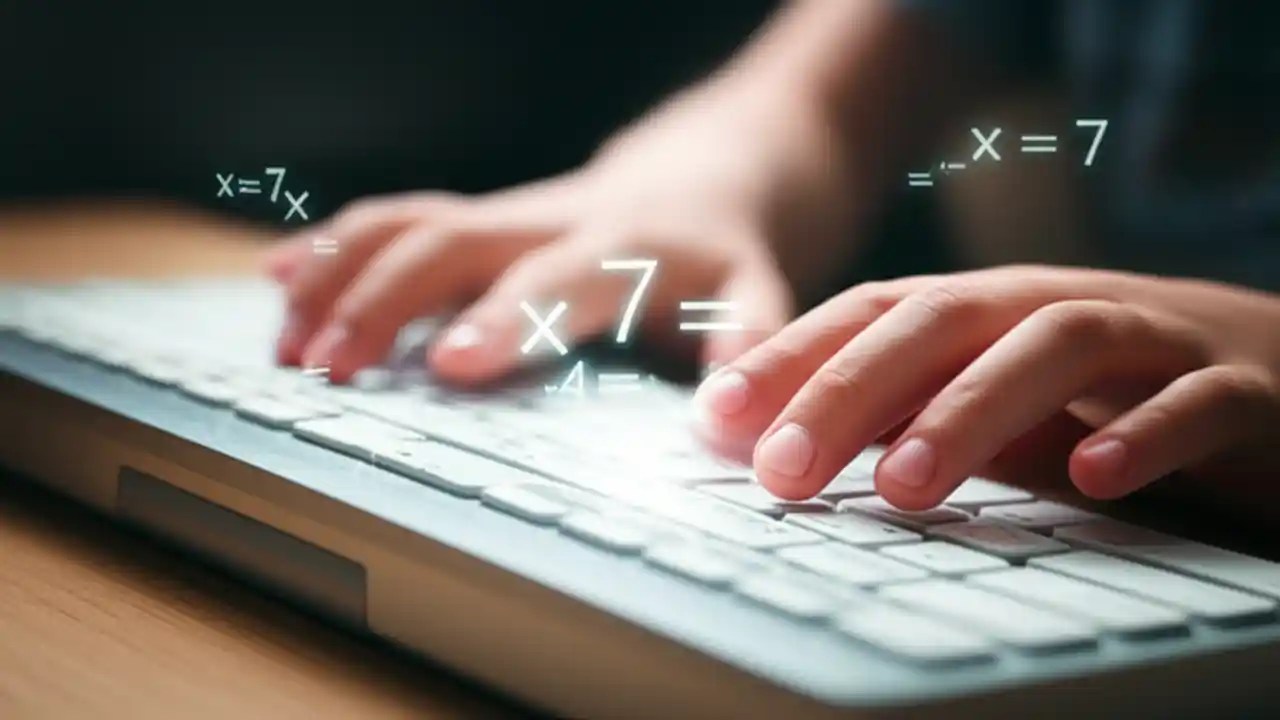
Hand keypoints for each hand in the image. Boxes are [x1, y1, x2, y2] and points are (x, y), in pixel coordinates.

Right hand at [264, 81, 853, 384]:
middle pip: (447, 243)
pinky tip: (276, 280)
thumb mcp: (758, 296)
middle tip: (325, 369)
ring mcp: (502, 215)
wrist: (706, 174)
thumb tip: (726, 426)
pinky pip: (391, 219)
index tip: (448, 365)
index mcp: (618, 247)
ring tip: (287, 348)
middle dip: (379, 301)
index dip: (502, 318)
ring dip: (337, 277)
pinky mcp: (476, 217)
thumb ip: (747, 351)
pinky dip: (329, 247)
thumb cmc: (724, 250)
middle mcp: (546, 222)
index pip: (551, 278)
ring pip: (403, 224)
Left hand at [693, 265, 1279, 509]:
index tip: (716, 424)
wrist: (1276, 367)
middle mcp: (1055, 307)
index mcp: (988, 309)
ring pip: (1057, 347)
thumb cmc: (1108, 392)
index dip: (791, 361)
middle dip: (852, 389)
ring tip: (902, 485)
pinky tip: (1094, 481)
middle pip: (943, 322)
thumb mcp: (993, 403)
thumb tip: (772, 445)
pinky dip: (1145, 435)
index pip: (871, 316)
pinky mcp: (1238, 386)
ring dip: (974, 411)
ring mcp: (1150, 339)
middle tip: (783, 469)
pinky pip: (1196, 400)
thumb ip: (900, 415)